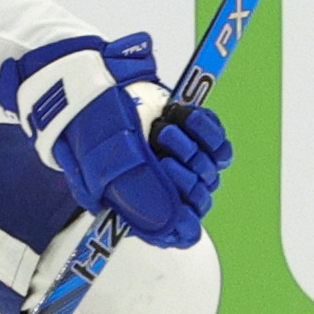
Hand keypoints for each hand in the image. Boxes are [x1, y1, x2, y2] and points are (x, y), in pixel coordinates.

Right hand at [7, 35, 233, 248]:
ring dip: (190, 147)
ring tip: (163, 129)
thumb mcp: (108, 170)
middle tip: (162, 156)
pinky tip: (185, 119)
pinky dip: (206, 131)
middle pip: (198, 199)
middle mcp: (161, 187)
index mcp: (139, 205)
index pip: (179, 231)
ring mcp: (179, 161)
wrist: (96, 82)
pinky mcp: (194, 137)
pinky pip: (220, 146)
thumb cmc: (93, 128)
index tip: (177, 200)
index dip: (183, 216)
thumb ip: (145, 202)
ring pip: (209, 171)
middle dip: (183, 176)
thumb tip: (184, 229)